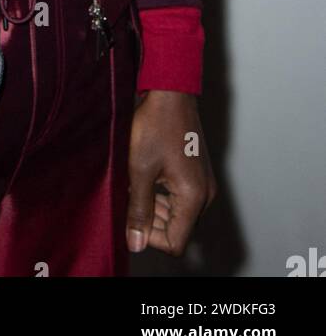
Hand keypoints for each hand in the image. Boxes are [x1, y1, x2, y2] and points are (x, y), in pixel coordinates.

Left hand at [126, 90, 216, 255]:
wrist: (171, 91)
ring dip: (154, 206)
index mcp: (194, 198)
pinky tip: (145, 176)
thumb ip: (139, 210)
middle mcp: (205, 195)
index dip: (149, 236)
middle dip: (150, 220)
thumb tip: (135, 243)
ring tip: (135, 183)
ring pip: (177, 214)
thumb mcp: (140, 170)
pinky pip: (179, 198)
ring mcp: (203, 184)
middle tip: (130, 195)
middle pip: (177, 230)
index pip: (175, 243)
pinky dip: (161, 194)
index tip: (131, 215)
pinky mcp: (197, 174)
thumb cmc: (155, 125)